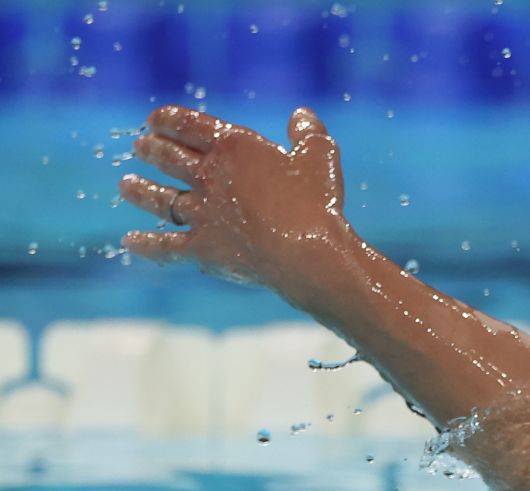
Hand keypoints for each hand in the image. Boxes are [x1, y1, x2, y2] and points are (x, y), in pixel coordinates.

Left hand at [119, 105, 354, 295]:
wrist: (307, 253)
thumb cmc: (317, 203)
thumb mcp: (320, 157)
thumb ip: (308, 133)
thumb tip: (301, 115)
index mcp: (232, 147)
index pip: (188, 125)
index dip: (168, 119)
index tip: (154, 119)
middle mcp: (208, 177)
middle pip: (168, 158)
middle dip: (150, 150)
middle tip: (139, 148)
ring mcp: (201, 214)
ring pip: (160, 200)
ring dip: (140, 191)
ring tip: (126, 186)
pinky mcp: (203, 249)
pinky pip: (166, 247)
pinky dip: (146, 246)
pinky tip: (129, 243)